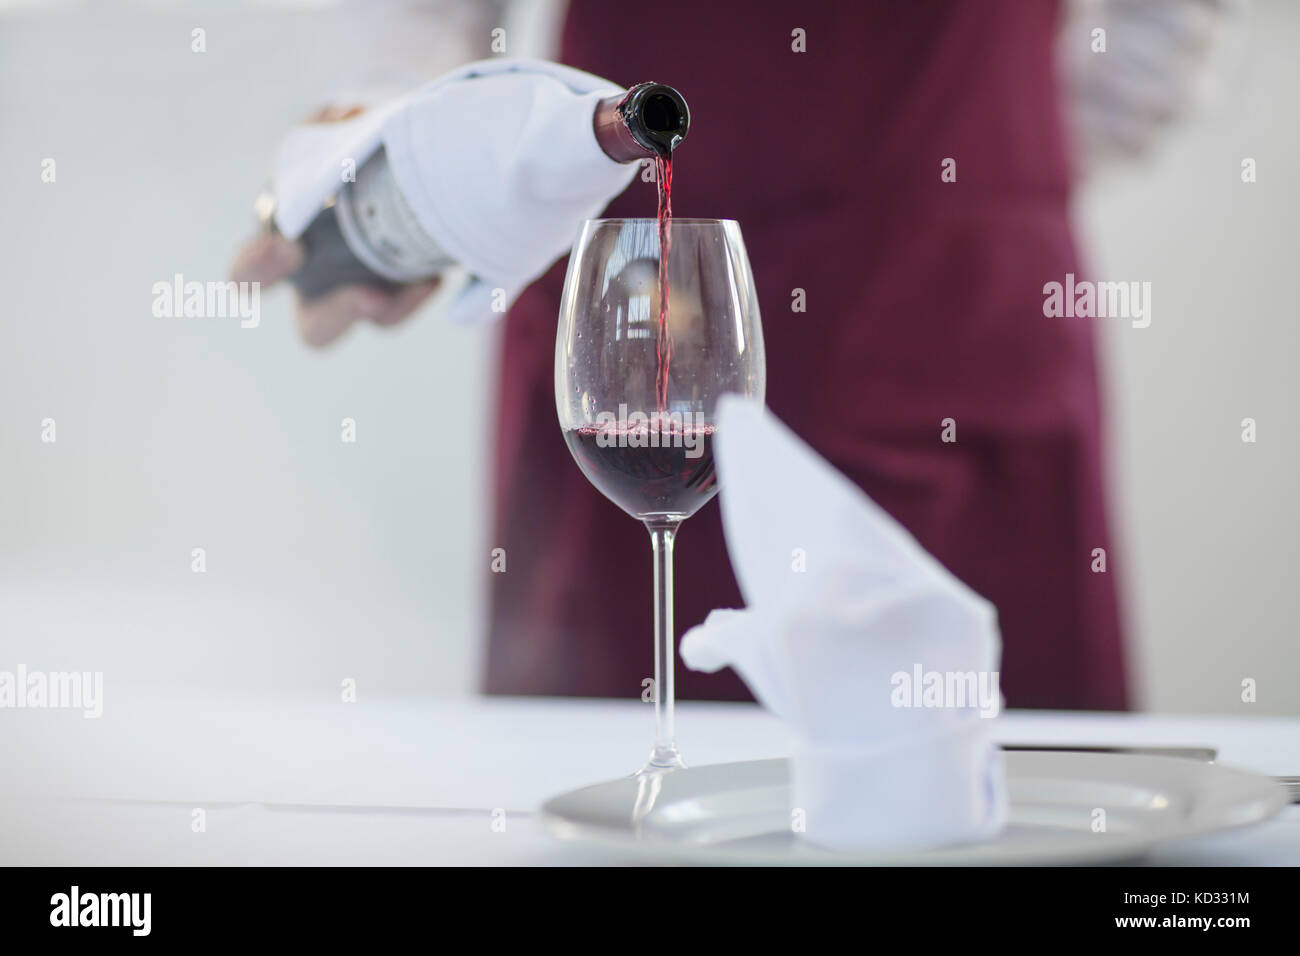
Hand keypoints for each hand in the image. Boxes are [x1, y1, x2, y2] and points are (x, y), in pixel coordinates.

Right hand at [229, 102, 440, 347]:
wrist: (398, 144)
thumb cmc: (348, 135)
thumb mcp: (336, 121)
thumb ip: (336, 124)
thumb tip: (347, 119)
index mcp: (281, 238)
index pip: (250, 273)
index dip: (261, 268)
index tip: (290, 248)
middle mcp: (317, 278)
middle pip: (315, 327)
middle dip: (339, 313)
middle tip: (367, 296)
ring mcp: (363, 285)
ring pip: (375, 319)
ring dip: (396, 307)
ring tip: (422, 281)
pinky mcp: (404, 285)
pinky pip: (410, 301)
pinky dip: (422, 286)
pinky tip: (436, 268)